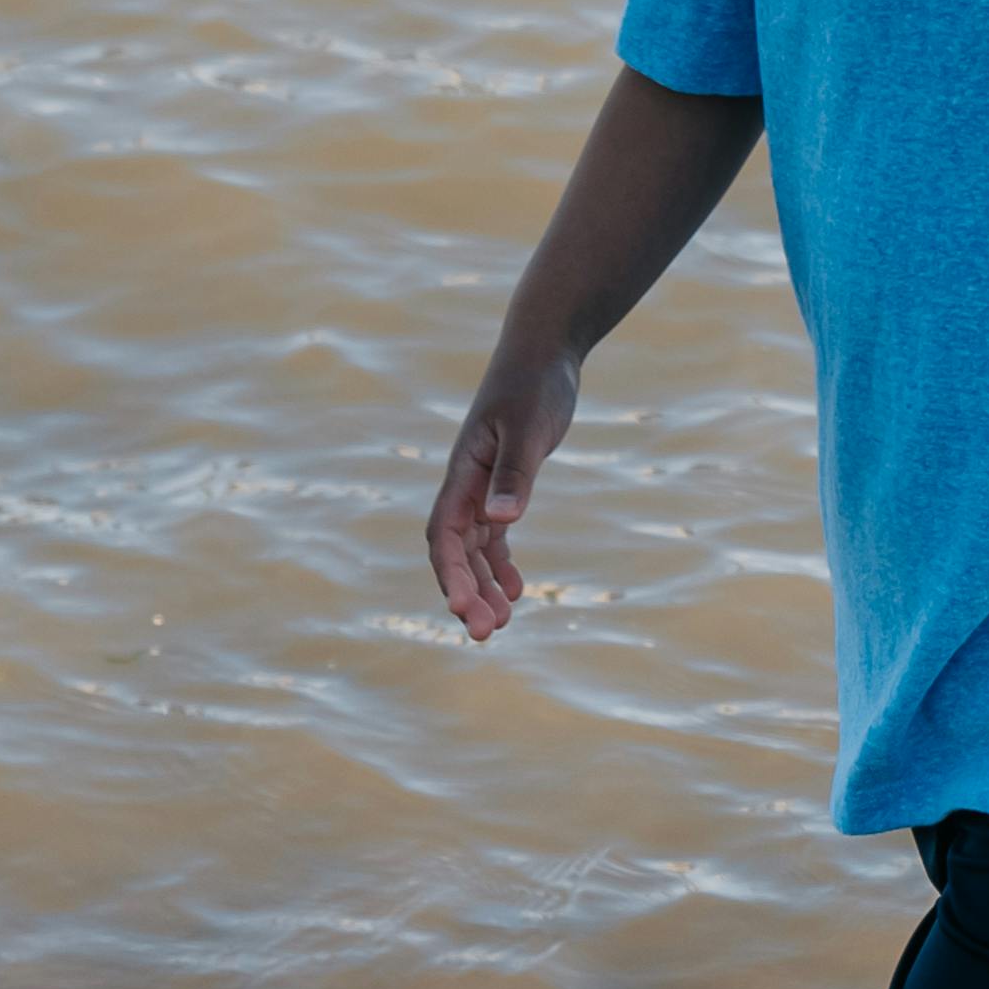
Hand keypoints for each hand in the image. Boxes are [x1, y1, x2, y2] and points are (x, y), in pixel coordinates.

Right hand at [424, 353, 578, 640]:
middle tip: (485, 635)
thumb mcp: (528, 430)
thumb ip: (513, 475)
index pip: (444, 535)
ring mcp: (483, 486)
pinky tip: (517, 590)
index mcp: (462, 473)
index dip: (450, 574)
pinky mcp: (505, 485)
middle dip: (466, 593)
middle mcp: (466, 485)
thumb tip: (501, 520)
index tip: (462, 610)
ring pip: (474, 549)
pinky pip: (493, 535)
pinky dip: (500, 563)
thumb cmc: (534, 386)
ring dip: (482, 586)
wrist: (544, 353)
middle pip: (456, 551)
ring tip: (500, 625)